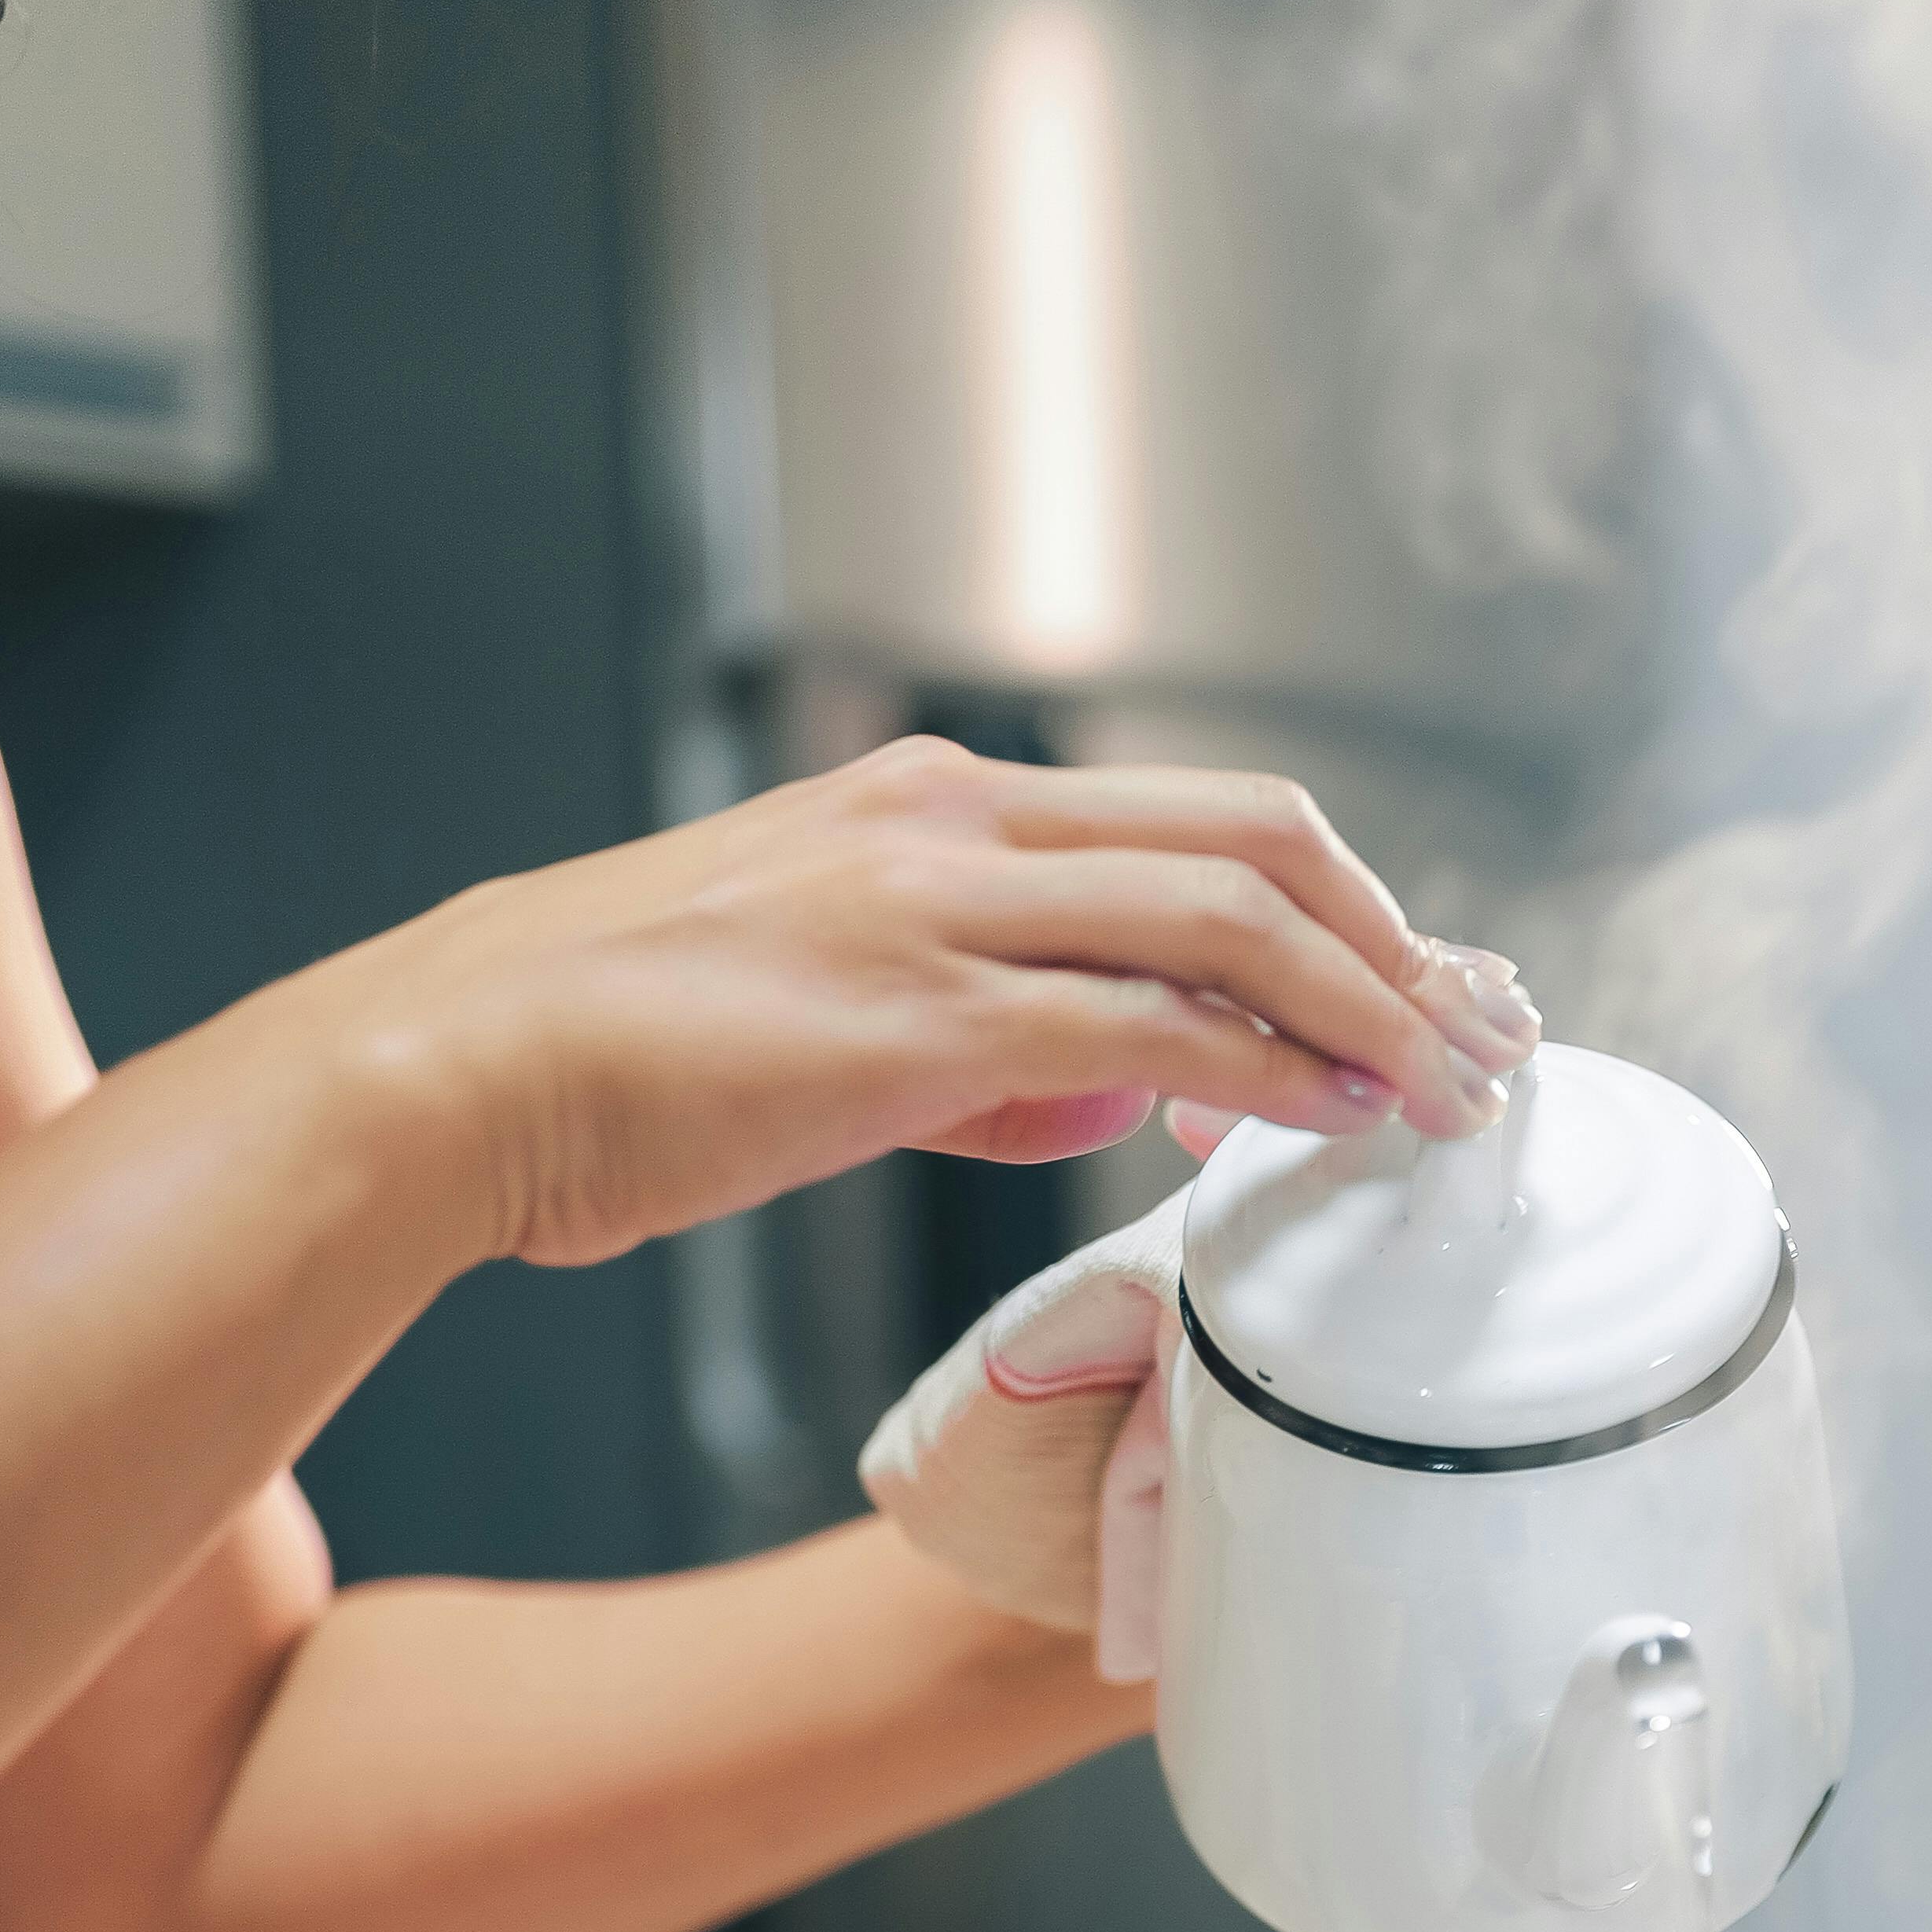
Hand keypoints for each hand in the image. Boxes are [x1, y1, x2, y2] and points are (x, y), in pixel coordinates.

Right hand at [291, 745, 1541, 1271]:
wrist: (459, 1072)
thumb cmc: (612, 1064)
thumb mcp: (826, 1026)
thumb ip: (982, 1049)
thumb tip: (1108, 1092)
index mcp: (929, 808)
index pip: (1188, 820)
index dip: (1329, 897)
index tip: (1407, 983)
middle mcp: (950, 826)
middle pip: (1249, 835)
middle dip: (1390, 933)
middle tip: (1472, 1029)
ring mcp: (937, 910)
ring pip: (1225, 919)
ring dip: (1366, 1007)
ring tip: (1444, 1091)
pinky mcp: (918, 1019)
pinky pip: (1148, 1030)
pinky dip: (1268, 1073)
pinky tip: (1330, 1123)